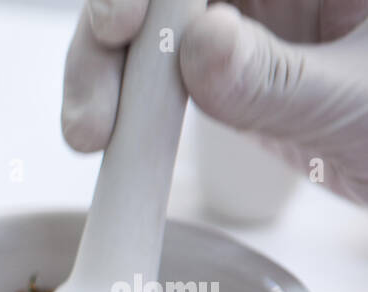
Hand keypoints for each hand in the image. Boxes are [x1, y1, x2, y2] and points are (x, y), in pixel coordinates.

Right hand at [62, 0, 367, 202]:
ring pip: (149, 21)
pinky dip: (125, 101)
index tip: (125, 23)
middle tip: (95, 104)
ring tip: (90, 134)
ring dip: (105, 70)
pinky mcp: (229, 58)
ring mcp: (251, 13)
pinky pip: (158, 65)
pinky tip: (107, 139)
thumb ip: (277, 79)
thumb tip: (196, 47)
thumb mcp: (359, 104)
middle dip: (114, 30)